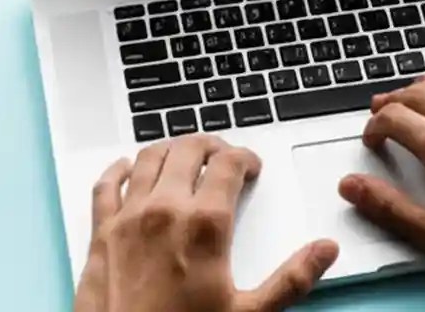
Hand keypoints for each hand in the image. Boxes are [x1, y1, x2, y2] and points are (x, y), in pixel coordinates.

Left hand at [74, 136, 338, 311]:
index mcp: (204, 224)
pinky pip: (105, 185)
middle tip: (223, 156)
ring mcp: (127, 218)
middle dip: (211, 146)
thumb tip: (325, 250)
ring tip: (185, 156)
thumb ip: (291, 279)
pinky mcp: (100, 234)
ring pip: (148, 158)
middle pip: (189, 149)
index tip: (252, 168)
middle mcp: (164, 210)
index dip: (246, 157)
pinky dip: (118, 169)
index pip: (229, 163)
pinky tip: (128, 168)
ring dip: (171, 150)